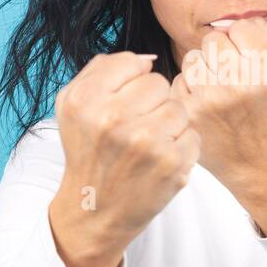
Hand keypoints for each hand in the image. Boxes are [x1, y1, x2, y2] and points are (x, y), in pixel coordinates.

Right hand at [49, 52, 200, 266]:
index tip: (124, 103)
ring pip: (179, 108)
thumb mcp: (74, 105)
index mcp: (87, 99)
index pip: (133, 63)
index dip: (133, 82)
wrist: (95, 209)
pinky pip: (192, 135)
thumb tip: (147, 58)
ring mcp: (145, 143)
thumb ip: (103, 69)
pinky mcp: (172, 165)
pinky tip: (159, 161)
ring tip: (149, 144)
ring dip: (169, 124)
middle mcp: (113, 119)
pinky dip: (181, 147)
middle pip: (159, 83)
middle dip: (152, 102)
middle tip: (136, 127)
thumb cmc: (88, 151)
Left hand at [170, 17, 266, 232]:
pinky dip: (190, 89)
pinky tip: (205, 105)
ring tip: (218, 91)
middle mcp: (240, 83)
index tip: (246, 61)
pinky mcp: (189, 113)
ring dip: (202, 70)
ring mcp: (211, 99)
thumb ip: (262, 33)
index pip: (238, 27)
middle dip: (220, 54)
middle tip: (230, 77)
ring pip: (192, 58)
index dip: (240, 42)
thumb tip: (228, 20)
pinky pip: (179, 80)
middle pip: (212, 40)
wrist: (255, 158)